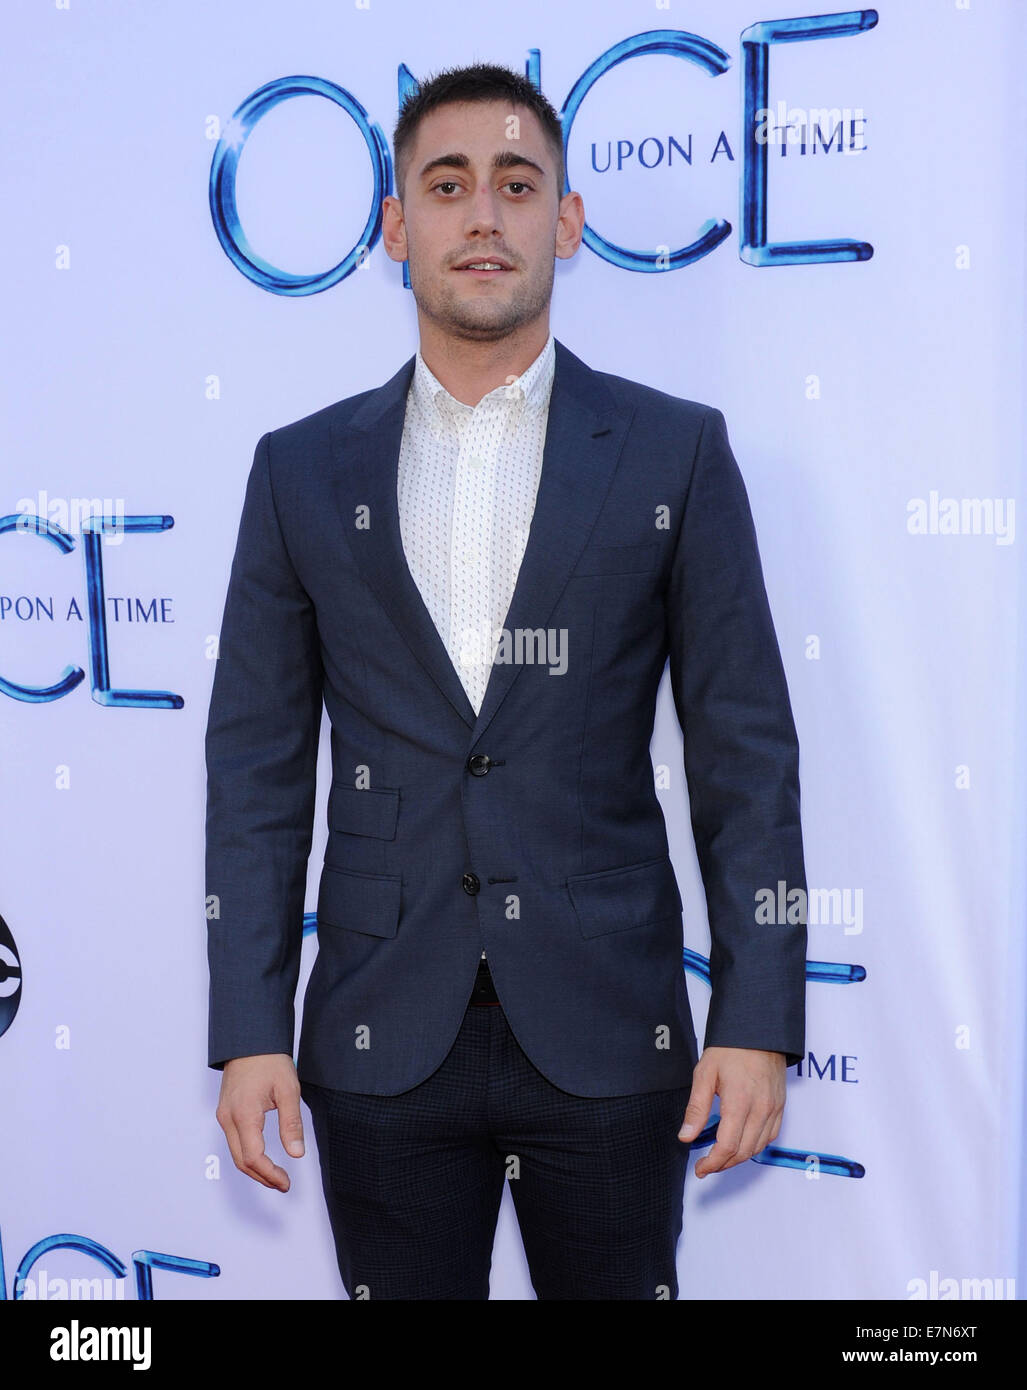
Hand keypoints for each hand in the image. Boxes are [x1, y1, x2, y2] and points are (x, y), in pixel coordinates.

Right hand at [216, 1053, 304, 1190]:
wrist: (250, 1040)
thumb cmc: (269, 1060)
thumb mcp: (288, 1090)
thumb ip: (291, 1123)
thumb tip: (297, 1153)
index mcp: (244, 1114)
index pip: (254, 1157)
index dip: (270, 1174)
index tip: (286, 1182)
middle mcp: (229, 1118)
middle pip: (242, 1160)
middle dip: (262, 1177)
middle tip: (283, 1183)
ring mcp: (224, 1115)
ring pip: (236, 1153)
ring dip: (254, 1168)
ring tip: (275, 1175)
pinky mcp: (226, 1112)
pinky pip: (234, 1141)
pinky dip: (247, 1155)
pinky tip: (262, 1158)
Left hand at [677, 1046, 785, 1177]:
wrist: (759, 1031)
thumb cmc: (731, 1049)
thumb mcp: (705, 1074)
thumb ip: (696, 1108)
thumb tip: (686, 1136)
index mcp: (739, 1102)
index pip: (727, 1146)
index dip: (712, 1163)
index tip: (700, 1169)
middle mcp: (760, 1109)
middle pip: (742, 1152)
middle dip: (723, 1164)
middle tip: (706, 1166)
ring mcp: (773, 1109)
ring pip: (757, 1147)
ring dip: (738, 1157)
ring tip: (721, 1157)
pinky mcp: (780, 1106)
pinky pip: (770, 1136)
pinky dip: (755, 1146)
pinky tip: (742, 1143)